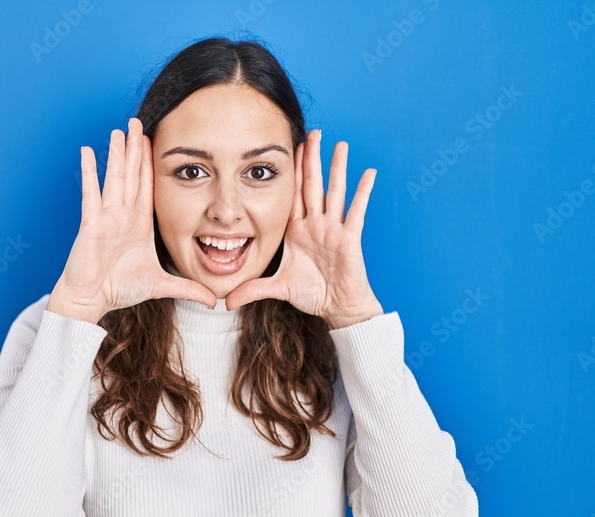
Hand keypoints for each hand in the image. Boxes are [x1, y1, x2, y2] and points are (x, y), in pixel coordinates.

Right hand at [48, 117, 215, 322]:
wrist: (93, 300)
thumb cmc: (120, 289)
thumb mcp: (161, 285)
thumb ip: (187, 289)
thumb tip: (213, 300)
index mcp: (138, 224)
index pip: (147, 187)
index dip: (150, 164)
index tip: (154, 141)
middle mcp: (122, 215)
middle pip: (131, 175)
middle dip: (136, 148)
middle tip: (138, 122)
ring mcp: (106, 217)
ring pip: (115, 178)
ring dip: (117, 153)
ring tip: (119, 130)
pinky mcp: (91, 224)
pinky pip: (91, 193)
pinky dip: (89, 172)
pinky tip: (88, 152)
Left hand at [223, 128, 383, 328]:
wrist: (337, 307)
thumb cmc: (312, 294)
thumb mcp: (277, 288)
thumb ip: (252, 290)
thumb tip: (225, 301)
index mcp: (298, 230)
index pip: (293, 195)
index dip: (292, 172)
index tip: (290, 148)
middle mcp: (316, 225)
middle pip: (313, 185)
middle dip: (312, 159)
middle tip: (313, 132)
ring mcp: (334, 229)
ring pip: (335, 191)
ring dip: (337, 168)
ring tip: (340, 144)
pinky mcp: (349, 238)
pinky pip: (356, 211)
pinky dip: (363, 192)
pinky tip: (369, 173)